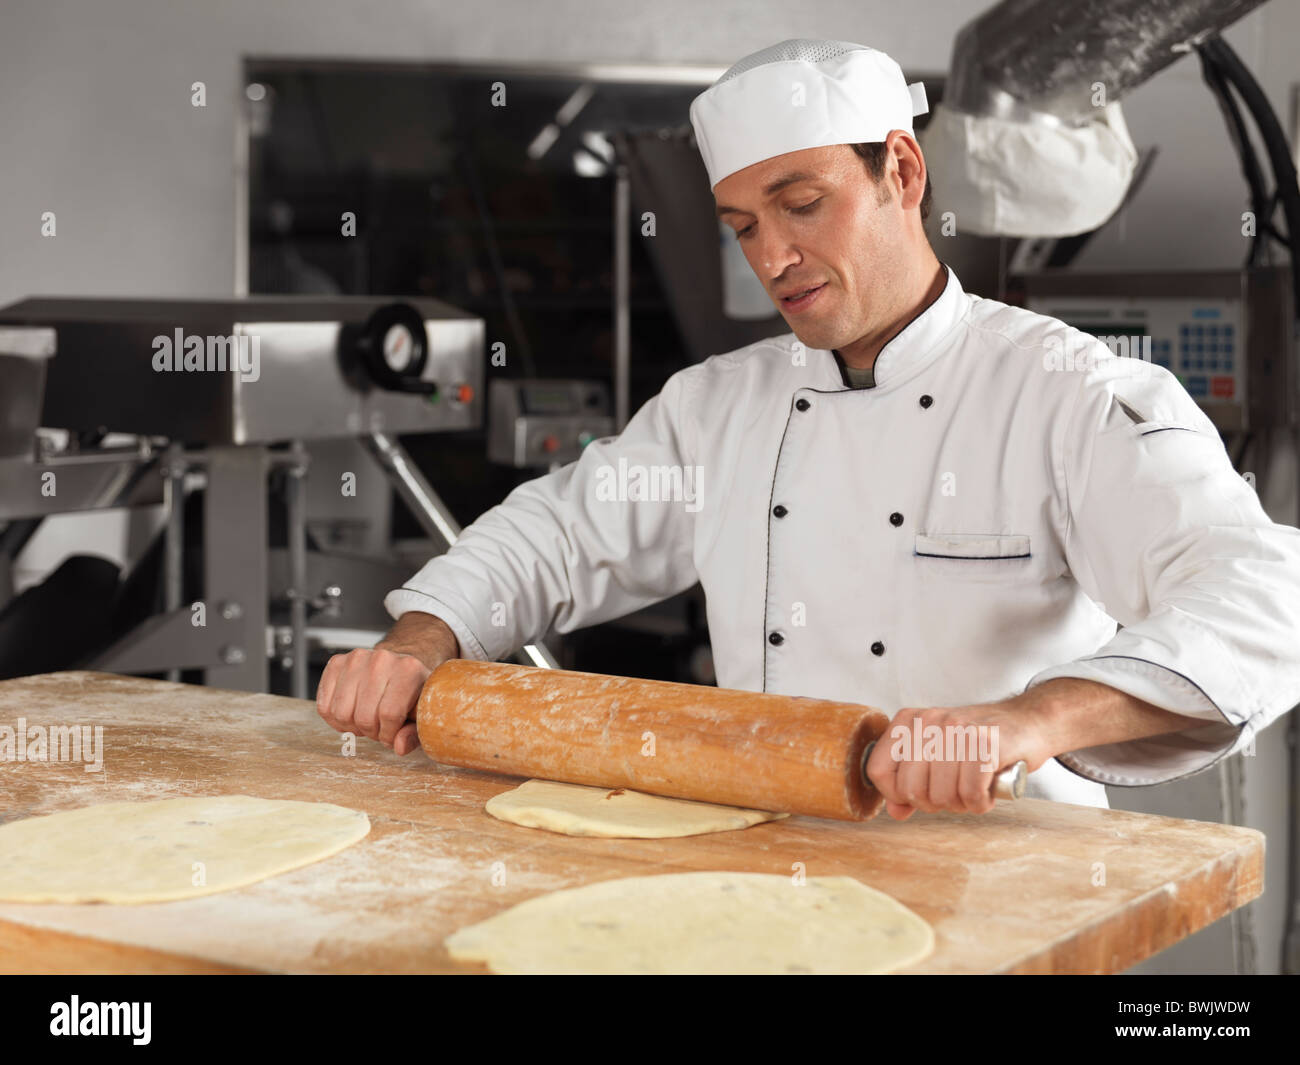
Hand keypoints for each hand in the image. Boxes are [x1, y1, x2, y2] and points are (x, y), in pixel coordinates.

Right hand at [315, 647, 432, 754]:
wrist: (397, 668)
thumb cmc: (412, 693)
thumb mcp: (422, 714)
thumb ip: (414, 733)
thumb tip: (399, 746)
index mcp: (408, 670)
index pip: (389, 714)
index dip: (388, 735)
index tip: (391, 736)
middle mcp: (381, 659)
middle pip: (364, 717)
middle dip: (371, 732)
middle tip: (379, 727)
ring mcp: (356, 659)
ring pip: (341, 713)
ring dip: (352, 726)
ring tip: (366, 719)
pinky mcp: (336, 663)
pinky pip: (324, 707)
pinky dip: (335, 719)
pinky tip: (351, 712)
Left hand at [865, 700, 1052, 819]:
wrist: (1028, 722)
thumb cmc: (980, 742)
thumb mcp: (939, 756)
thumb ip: (912, 782)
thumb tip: (894, 811)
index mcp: (909, 721)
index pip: (877, 770)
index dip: (897, 794)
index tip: (921, 794)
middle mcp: (929, 721)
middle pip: (909, 788)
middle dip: (934, 803)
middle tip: (955, 793)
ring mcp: (958, 729)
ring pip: (941, 795)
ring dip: (961, 804)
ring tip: (974, 789)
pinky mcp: (986, 743)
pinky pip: (971, 793)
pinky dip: (980, 802)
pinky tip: (988, 791)